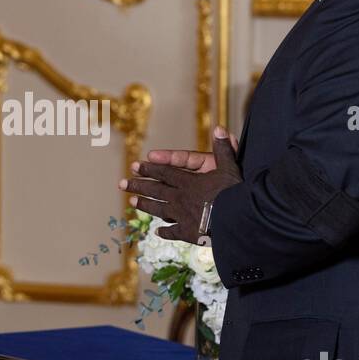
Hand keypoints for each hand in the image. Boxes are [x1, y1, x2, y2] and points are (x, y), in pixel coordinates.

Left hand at [119, 127, 241, 243]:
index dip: (149, 168)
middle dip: (138, 185)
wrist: (236, 220)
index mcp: (188, 181)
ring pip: (159, 209)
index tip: (135, 166)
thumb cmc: (234, 193)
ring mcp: (182, 216)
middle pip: (155, 190)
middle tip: (121, 184)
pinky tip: (157, 232)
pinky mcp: (187, 232)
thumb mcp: (230, 167)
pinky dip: (165, 231)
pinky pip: (173, 231)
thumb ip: (223, 148)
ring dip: (145, 205)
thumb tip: (219, 127)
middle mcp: (180, 197)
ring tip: (133, 202)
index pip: (164, 172)